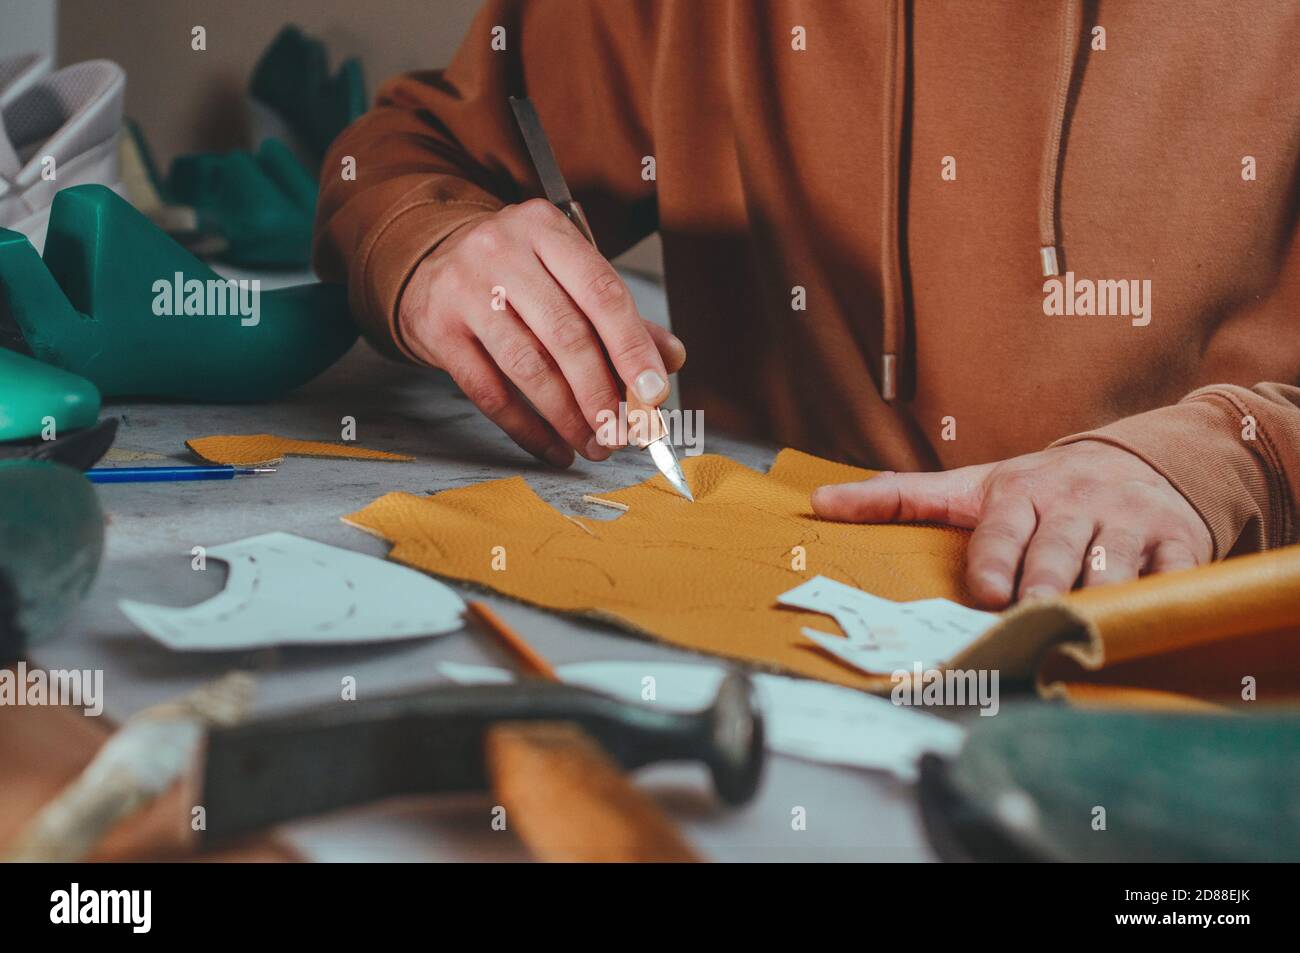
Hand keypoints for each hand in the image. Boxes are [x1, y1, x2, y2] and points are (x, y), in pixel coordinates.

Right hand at [397, 199, 684, 466]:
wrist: (429, 262)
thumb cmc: (514, 271)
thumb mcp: (564, 274)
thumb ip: (617, 314)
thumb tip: (672, 359)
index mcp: (545, 227)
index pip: (602, 291)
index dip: (633, 348)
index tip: (655, 395)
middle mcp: (502, 251)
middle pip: (565, 333)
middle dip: (601, 394)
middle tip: (624, 434)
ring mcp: (464, 289)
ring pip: (527, 366)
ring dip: (568, 417)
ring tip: (595, 445)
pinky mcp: (438, 329)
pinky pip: (489, 392)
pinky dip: (527, 428)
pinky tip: (554, 447)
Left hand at [811, 441, 1213, 607]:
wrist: (1138, 458)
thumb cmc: (1040, 486)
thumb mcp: (972, 485)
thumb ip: (899, 496)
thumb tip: (820, 502)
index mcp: (1021, 492)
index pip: (1003, 528)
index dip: (995, 559)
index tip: (988, 590)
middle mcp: (1076, 504)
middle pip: (1057, 553)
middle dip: (1045, 585)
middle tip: (1032, 616)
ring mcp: (1129, 520)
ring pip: (1114, 567)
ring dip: (1101, 598)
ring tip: (1084, 627)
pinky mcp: (1178, 538)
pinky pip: (1175, 572)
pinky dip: (1166, 593)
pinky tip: (1152, 615)